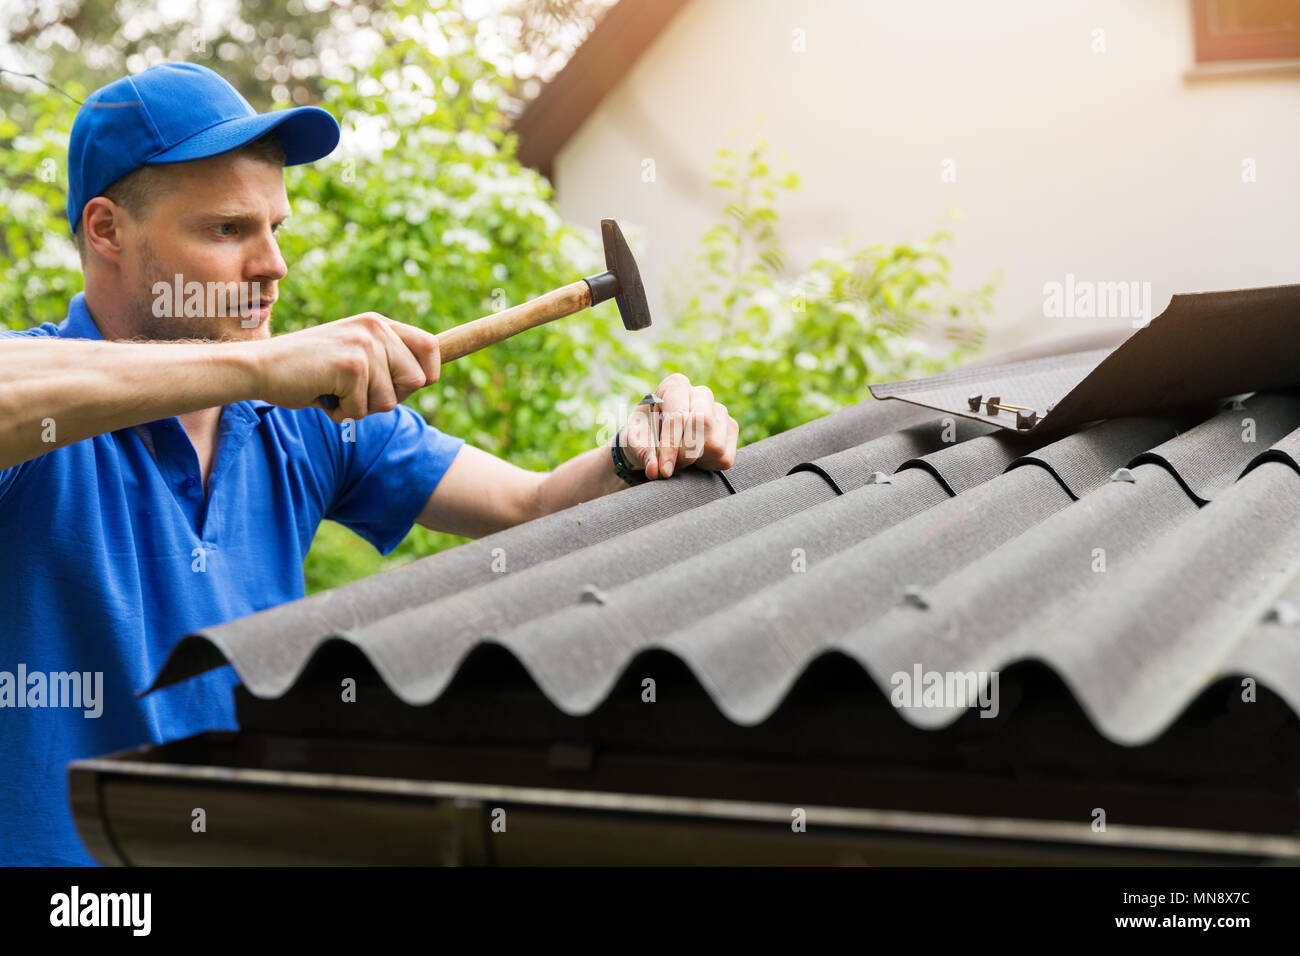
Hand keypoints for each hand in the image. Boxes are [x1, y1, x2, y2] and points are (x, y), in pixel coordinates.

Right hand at [251, 311, 439, 422]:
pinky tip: (322, 395)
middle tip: (355, 392)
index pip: (431, 347)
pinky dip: (341, 414)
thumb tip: (427, 378)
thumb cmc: (306, 370)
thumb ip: (385, 361)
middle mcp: (376, 329)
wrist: (259, 367)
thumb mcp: (353, 355)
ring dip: (361, 408)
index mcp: (378, 324)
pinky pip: (362, 410)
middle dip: (389, 398)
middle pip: (417, 381)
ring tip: (334, 391)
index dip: (428, 374)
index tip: (406, 387)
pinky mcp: (351, 366)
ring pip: (390, 401)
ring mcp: (364, 346)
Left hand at [620, 372, 737, 478]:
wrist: (655, 442)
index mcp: (675, 386)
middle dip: (685, 451)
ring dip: (695, 460)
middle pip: (704, 422)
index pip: (679, 414)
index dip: (671, 445)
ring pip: (716, 444)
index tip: (663, 469)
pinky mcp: (731, 430)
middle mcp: (701, 394)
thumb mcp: (635, 441)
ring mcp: (720, 411)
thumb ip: (643, 453)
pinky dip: (709, 466)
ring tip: (679, 459)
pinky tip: (695, 459)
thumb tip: (655, 469)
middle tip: (670, 465)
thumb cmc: (643, 435)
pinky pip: (726, 458)